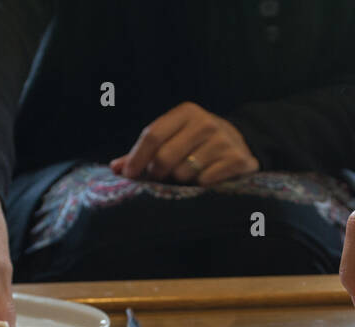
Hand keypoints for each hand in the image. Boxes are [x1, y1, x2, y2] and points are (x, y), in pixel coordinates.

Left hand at [110, 101, 258, 185]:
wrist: (239, 143)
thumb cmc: (195, 143)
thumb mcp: (173, 138)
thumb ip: (144, 152)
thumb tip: (115, 167)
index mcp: (186, 113)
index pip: (152, 135)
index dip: (137, 158)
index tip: (129, 175)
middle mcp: (205, 123)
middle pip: (164, 157)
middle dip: (156, 173)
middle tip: (159, 179)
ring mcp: (223, 140)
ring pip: (184, 173)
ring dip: (180, 180)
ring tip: (188, 175)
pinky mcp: (237, 159)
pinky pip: (205, 182)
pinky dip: (201, 186)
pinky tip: (206, 179)